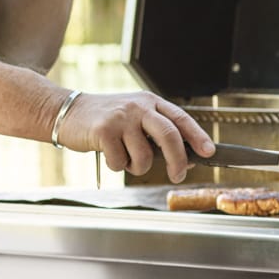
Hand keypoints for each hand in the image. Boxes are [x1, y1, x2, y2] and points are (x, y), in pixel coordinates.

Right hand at [55, 90, 213, 179]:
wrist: (68, 113)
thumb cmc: (107, 120)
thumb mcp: (135, 117)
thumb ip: (157, 132)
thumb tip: (187, 157)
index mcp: (150, 102)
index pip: (181, 119)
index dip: (198, 136)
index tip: (209, 152)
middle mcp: (138, 107)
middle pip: (170, 136)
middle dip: (178, 161)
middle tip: (178, 176)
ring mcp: (121, 118)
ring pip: (144, 157)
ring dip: (137, 167)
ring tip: (126, 158)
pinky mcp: (104, 131)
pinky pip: (121, 162)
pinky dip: (116, 166)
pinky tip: (107, 154)